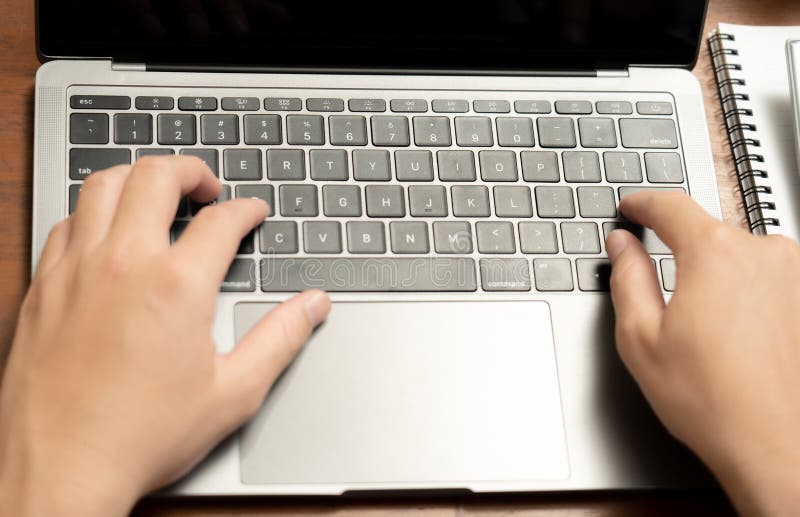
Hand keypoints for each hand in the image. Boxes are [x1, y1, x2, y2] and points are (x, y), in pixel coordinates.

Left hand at [0, 157, 329, 516]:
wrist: (61, 470)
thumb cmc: (142, 436)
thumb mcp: (233, 392)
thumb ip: (280, 339)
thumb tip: (313, 305)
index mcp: (177, 286)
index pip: (222, 221)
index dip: (248, 210)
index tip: (254, 213)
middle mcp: (123, 264)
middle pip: (157, 177)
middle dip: (191, 170)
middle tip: (208, 188)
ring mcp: (76, 270)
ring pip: (103, 185)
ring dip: (138, 178)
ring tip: (157, 193)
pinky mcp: (43, 286)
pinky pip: (65, 222)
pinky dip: (92, 212)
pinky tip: (107, 232)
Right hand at [607, 191, 799, 515]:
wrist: (777, 447)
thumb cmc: (712, 401)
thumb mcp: (640, 338)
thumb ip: (627, 277)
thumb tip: (622, 246)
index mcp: (715, 255)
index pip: (671, 208)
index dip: (643, 205)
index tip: (633, 207)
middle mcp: (763, 254)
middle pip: (707, 235)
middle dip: (682, 257)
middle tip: (666, 304)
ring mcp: (795, 275)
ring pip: (738, 258)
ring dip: (717, 280)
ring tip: (708, 336)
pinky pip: (767, 280)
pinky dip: (746, 297)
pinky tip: (737, 339)